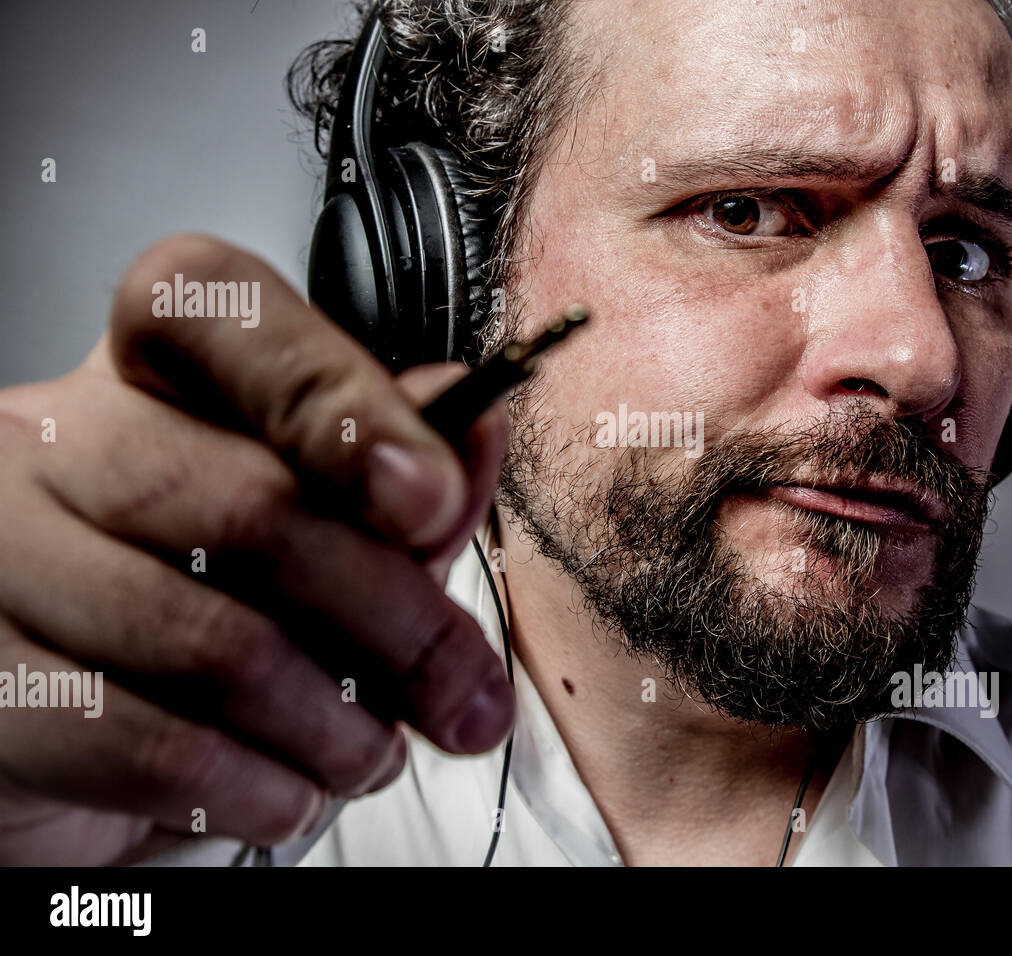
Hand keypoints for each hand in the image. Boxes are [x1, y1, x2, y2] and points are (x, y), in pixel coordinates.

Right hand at [0, 233, 512, 864]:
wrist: (66, 748)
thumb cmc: (198, 615)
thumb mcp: (311, 538)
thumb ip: (390, 486)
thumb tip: (470, 430)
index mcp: (150, 380)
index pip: (213, 308)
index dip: (333, 394)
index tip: (430, 496)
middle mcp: (59, 441)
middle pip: (253, 503)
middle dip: (396, 619)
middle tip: (461, 689)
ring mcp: (0, 551)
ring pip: (212, 639)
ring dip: (332, 726)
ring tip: (371, 754)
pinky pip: (146, 743)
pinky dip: (256, 787)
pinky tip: (291, 794)